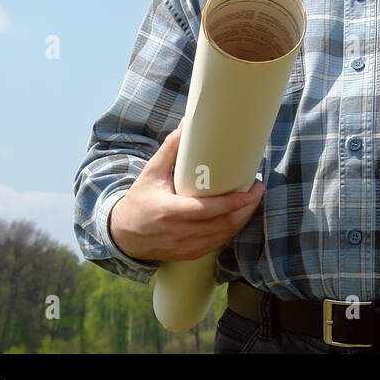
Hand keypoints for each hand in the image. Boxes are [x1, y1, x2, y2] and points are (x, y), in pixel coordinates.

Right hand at [108, 126, 265, 261]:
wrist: (122, 235)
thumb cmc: (139, 200)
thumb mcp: (151, 173)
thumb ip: (170, 149)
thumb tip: (186, 124)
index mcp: (169, 212)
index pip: (208, 210)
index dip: (235, 202)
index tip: (252, 190)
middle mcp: (178, 233)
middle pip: (222, 224)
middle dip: (246, 209)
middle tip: (258, 191)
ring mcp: (184, 247)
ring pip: (223, 236)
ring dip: (242, 220)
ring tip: (252, 201)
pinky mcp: (188, 255)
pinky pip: (216, 245)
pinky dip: (230, 231)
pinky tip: (238, 217)